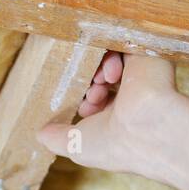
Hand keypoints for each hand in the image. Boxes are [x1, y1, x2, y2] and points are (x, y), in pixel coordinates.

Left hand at [37, 51, 188, 189]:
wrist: (148, 129)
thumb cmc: (114, 145)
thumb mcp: (75, 146)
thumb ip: (56, 137)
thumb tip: (39, 132)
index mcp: (118, 116)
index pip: (94, 94)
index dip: (82, 96)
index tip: (83, 106)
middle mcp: (130, 96)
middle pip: (97, 74)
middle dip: (88, 83)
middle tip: (91, 94)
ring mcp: (139, 75)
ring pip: (107, 59)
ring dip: (97, 71)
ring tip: (100, 86)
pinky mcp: (145, 54)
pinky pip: (119, 43)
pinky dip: (108, 56)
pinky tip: (111, 75)